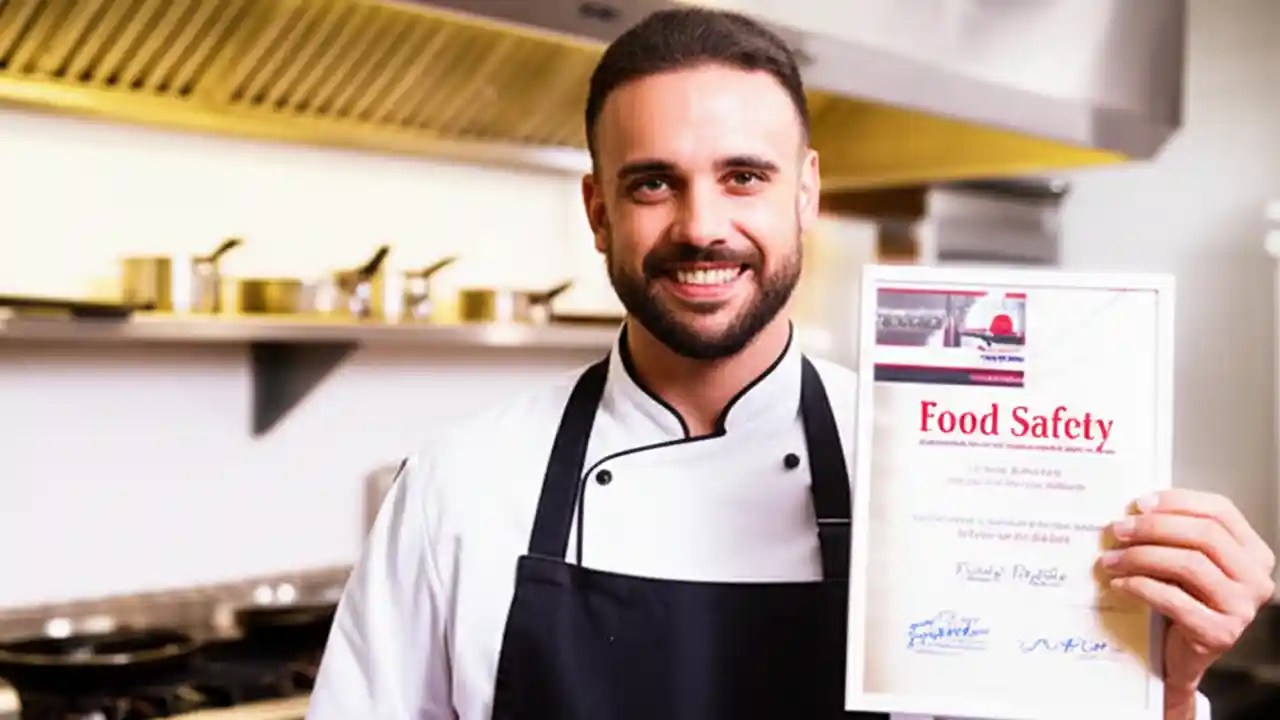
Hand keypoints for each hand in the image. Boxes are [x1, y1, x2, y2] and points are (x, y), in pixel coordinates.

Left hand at [1101, 489, 1275, 717]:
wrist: (1180, 654)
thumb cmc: (1183, 601)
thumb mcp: (1185, 561)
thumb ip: (1175, 534)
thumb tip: (1136, 510)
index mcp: (1252, 552)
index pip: (1220, 511)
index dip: (1177, 502)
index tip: (1139, 504)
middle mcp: (1255, 579)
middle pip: (1204, 535)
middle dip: (1153, 527)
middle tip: (1118, 530)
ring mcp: (1241, 608)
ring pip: (1188, 564)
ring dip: (1141, 556)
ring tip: (1111, 559)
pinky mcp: (1220, 634)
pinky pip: (1173, 599)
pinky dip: (1140, 586)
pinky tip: (1121, 583)